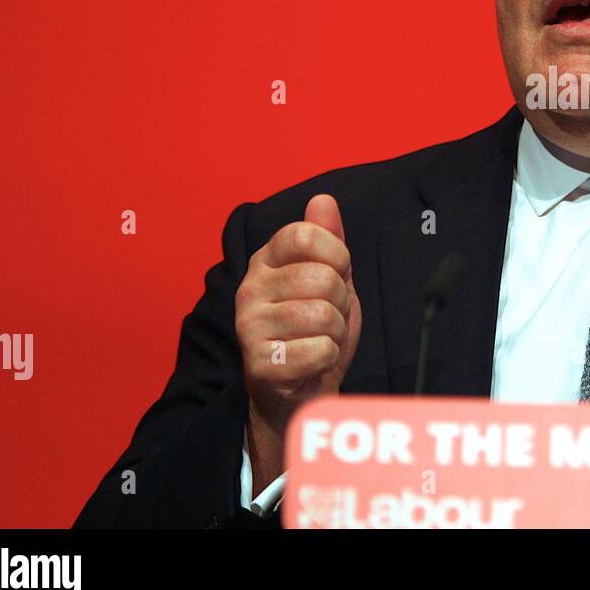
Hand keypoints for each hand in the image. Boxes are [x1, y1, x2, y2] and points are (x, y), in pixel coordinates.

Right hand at [236, 194, 362, 441]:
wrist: (298, 389)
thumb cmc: (313, 328)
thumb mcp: (328, 277)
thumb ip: (327, 239)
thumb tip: (323, 200)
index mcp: (265, 261)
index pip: (305, 235)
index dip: (336, 254)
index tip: (337, 272)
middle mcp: (249, 289)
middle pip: (322, 278)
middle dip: (340, 301)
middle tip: (327, 316)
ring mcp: (250, 327)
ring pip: (323, 315)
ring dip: (336, 331)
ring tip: (320, 338)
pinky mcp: (259, 364)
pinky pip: (320, 349)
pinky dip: (328, 357)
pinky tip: (311, 360)